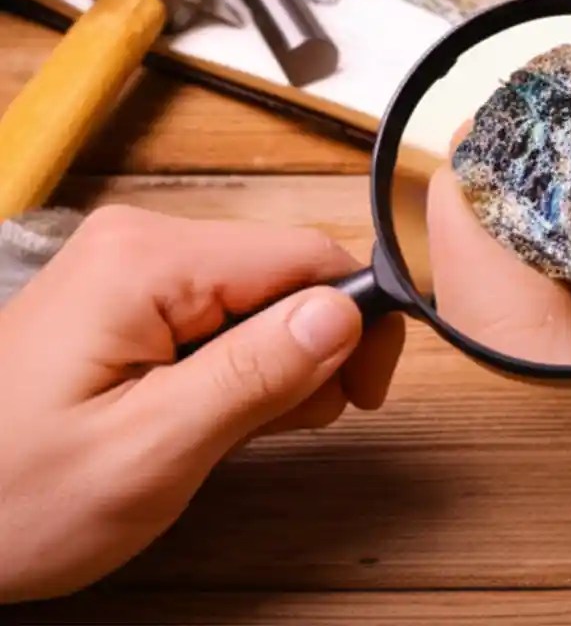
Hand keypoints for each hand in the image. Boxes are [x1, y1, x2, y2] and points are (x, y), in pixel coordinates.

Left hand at [0, 206, 404, 603]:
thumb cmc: (15, 498)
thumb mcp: (151, 452)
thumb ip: (254, 375)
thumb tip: (345, 312)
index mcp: (148, 263)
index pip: (308, 256)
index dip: (358, 323)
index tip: (364, 394)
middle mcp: (142, 243)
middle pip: (290, 273)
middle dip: (313, 352)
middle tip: (284, 425)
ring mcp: (133, 267)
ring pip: (265, 298)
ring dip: (277, 367)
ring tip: (232, 430)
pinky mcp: (131, 297)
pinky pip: (225, 315)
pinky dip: (241, 367)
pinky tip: (213, 413)